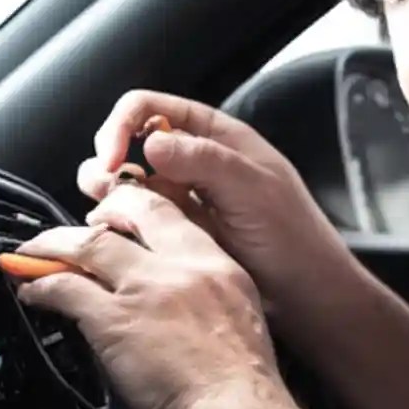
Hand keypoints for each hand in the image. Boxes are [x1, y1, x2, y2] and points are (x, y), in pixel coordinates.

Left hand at [16, 184, 293, 408]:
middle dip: (88, 219)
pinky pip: (64, 289)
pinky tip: (31, 292)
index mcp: (217, 264)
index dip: (132, 208)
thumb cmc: (241, 385)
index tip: (112, 218)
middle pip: (125, 217)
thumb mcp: (236, 318)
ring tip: (31, 255)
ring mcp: (144, 289)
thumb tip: (170, 304)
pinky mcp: (114, 319)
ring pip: (87, 245)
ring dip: (51, 247)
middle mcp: (180, 266)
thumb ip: (203, 299)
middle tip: (65, 233)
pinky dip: (40, 286)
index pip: (169, 214)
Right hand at [79, 90, 354, 318]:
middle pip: (129, 142)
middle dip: (106, 159)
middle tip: (103, 187)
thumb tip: (152, 142)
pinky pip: (134, 219)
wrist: (306, 298)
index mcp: (215, 138)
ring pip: (127, 182)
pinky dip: (116, 222)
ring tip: (103, 209)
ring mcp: (181, 199)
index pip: (151, 109)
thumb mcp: (254, 191)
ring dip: (107, 190)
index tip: (111, 157)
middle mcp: (193, 162)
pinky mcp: (174, 235)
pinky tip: (115, 234)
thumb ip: (205, 161)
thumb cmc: (295, 240)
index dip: (122, 125)